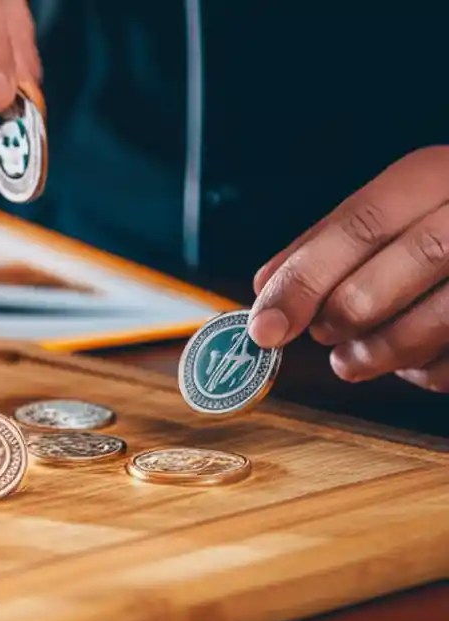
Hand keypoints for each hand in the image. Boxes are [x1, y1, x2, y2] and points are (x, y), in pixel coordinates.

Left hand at [249, 146, 448, 391]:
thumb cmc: (439, 223)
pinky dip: (427, 371)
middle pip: (413, 260)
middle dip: (351, 311)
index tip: (264, 329)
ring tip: (350, 360)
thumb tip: (265, 287)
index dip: (306, 280)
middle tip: (322, 334)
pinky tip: (411, 364)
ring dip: (383, 351)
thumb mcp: (393, 210)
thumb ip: (330, 243)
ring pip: (448, 313)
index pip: (363, 224)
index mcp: (435, 174)